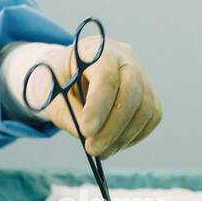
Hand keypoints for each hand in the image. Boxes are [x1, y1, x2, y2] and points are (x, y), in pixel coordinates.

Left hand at [23, 38, 161, 157]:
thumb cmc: (58, 79)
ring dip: (123, 136)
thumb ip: (68, 113)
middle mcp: (126, 58)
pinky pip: (151, 117)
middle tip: (93, 149)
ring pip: (145, 108)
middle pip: (132, 91)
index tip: (86, 132)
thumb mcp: (50, 93)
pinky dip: (134, 135)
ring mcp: (142, 75)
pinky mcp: (149, 93)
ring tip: (101, 151)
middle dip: (113, 126)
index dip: (98, 107)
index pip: (106, 77)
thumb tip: (90, 137)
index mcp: (98, 49)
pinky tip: (114, 144)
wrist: (71, 71)